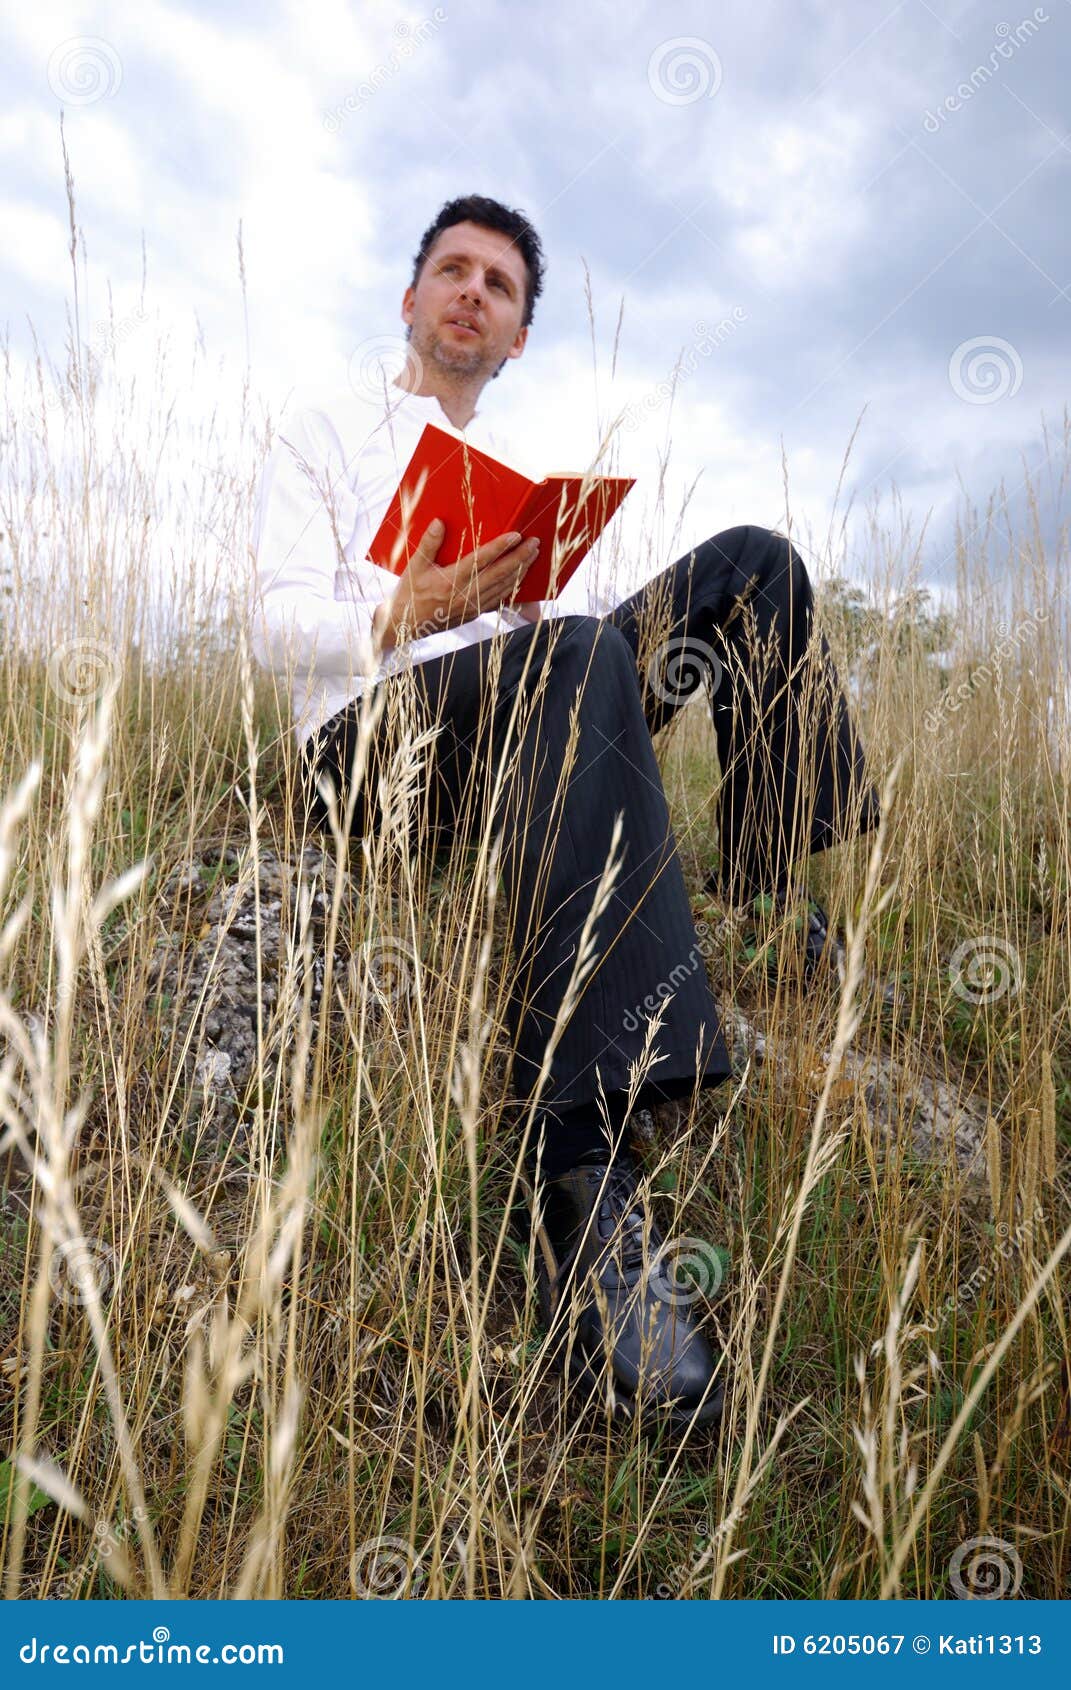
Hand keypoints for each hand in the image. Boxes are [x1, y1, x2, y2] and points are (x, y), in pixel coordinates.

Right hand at [373, 518, 539, 651]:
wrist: (405, 626)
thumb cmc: (409, 594)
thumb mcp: (414, 566)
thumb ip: (429, 544)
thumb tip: (440, 522)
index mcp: (450, 581)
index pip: (481, 561)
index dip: (500, 547)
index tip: (516, 536)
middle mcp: (465, 595)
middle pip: (499, 574)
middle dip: (520, 558)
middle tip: (535, 543)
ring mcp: (472, 607)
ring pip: (503, 587)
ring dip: (520, 571)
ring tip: (533, 556)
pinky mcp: (474, 614)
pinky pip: (499, 600)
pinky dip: (512, 588)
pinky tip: (521, 578)